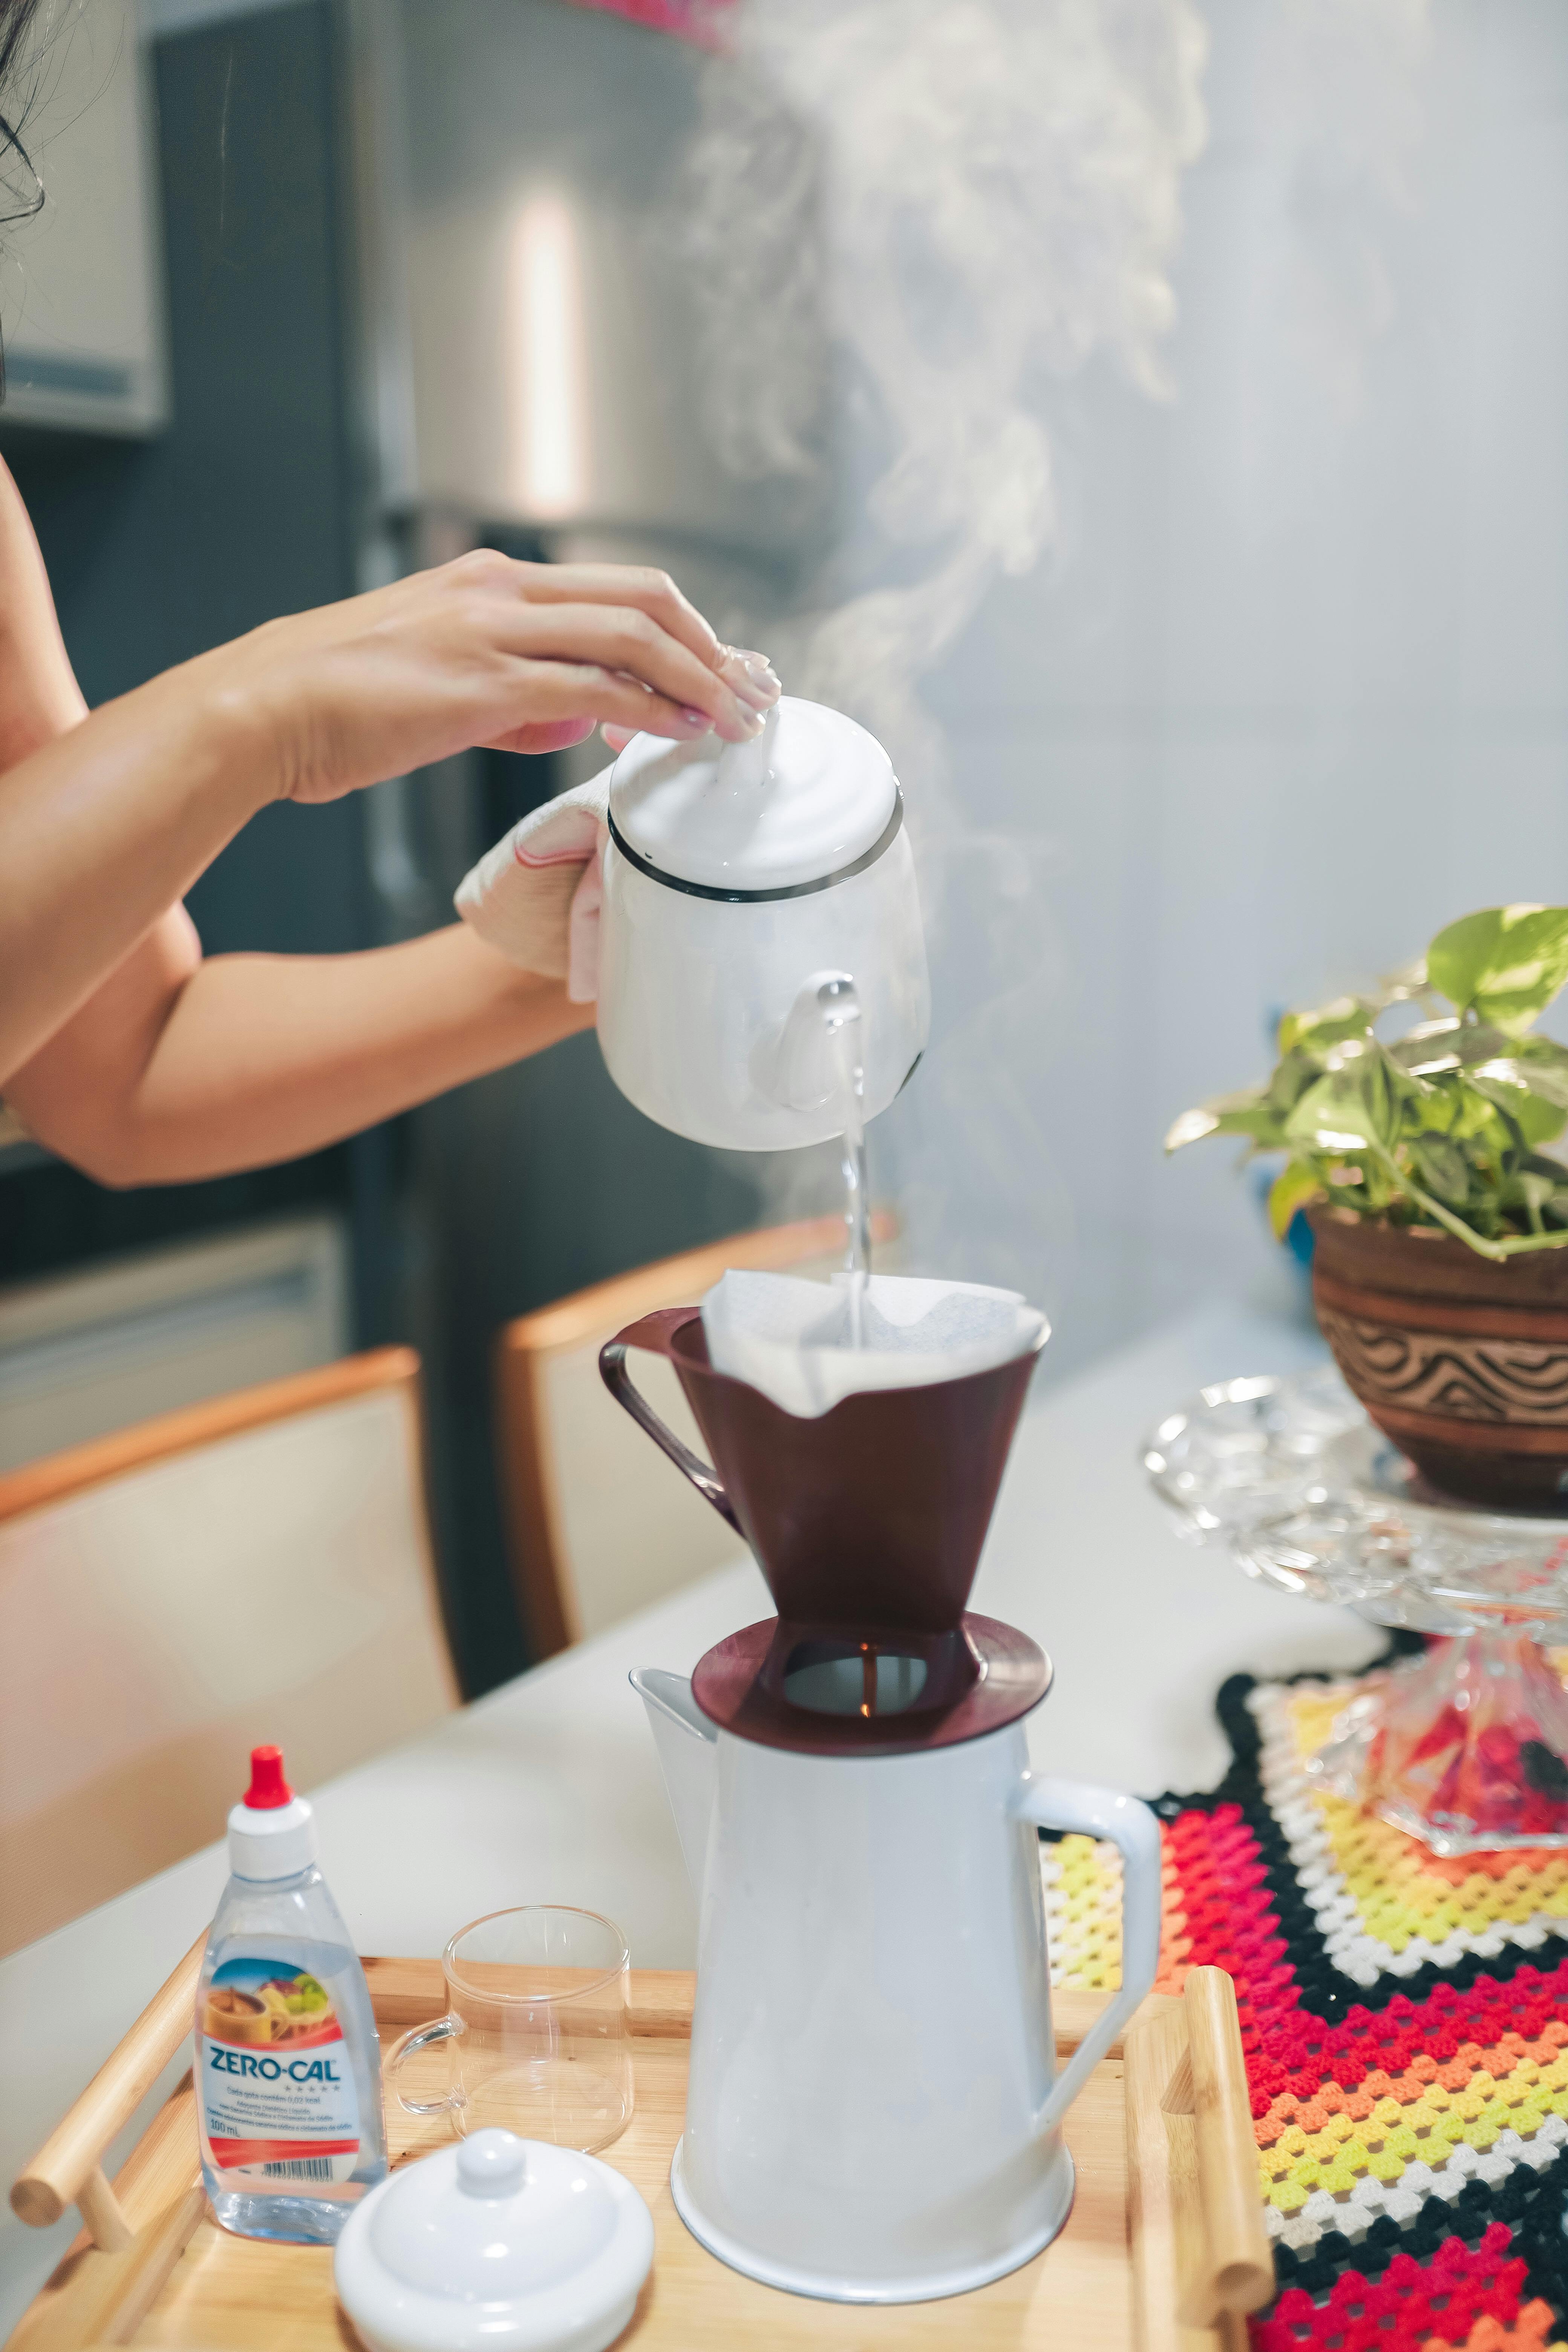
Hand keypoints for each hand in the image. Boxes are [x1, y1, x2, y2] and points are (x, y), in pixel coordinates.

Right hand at [182, 553, 781, 805]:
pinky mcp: (482, 684)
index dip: (679, 626)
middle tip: (748, 689)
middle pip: (641, 596)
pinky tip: (680, 734)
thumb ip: (513, 699)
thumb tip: (573, 719)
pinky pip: (593, 690)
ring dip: (697, 679)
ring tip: (734, 719)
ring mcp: (491, 632)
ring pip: (629, 636)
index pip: (612, 589)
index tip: (717, 667)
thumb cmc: (335, 706)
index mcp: (487, 583)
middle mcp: (498, 592)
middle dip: (708, 643)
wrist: (262, 710)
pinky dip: (650, 710)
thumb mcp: (438, 688)